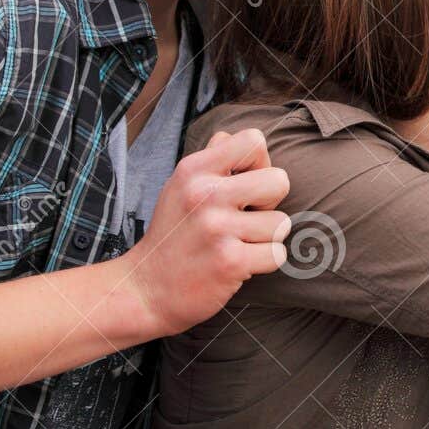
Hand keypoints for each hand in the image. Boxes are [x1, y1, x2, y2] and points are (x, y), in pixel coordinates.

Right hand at [119, 128, 291, 334]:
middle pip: (280, 181)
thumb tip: (244, 139)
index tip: (244, 185)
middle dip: (270, 202)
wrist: (146, 289)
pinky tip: (239, 263)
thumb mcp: (181, 186)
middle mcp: (205, 194)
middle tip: (245, 217)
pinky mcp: (231, 262)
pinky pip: (277, 254)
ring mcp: (218, 228)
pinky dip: (264, 262)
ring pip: (282, 223)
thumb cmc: (174, 234)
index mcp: (194, 170)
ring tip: (238, 243)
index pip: (254, 140)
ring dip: (266, 238)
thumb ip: (213, 160)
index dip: (260, 163)